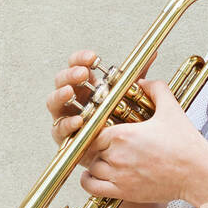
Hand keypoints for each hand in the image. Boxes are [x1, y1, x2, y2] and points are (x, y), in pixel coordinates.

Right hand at [46, 49, 156, 174]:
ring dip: (60, 95)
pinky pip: (59, 128)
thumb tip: (153, 53)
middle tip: (83, 73)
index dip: (81, 59)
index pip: (77, 65)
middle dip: (70, 75)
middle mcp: (73, 99)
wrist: (121, 154)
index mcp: (86, 86)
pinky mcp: (65, 137)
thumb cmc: (121, 122)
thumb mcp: (130, 96)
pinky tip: (78, 120)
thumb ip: (137, 76)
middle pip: (62, 80)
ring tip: (70, 92)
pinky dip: (67, 123)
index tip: (93, 58)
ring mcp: (66, 116)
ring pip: (54, 102)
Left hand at [79, 79, 207, 204]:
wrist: (197, 174)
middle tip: (106, 146)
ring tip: (105, 160)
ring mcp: (118, 175)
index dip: (96, 130)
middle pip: (91, 149)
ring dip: (96, 163)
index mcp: (123, 134)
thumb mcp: (171, 110)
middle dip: (98, 146)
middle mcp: (116, 155)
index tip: (103, 131)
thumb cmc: (186, 145)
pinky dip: (88, 181)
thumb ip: (156, 89)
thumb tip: (145, 81)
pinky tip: (92, 176)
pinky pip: (92, 187)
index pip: (93, 130)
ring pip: (92, 167)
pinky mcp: (123, 191)